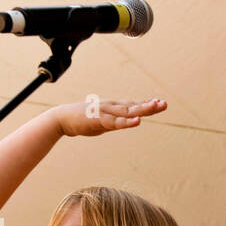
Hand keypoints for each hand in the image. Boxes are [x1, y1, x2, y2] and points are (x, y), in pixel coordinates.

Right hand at [52, 97, 166, 137]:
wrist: (61, 119)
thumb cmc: (82, 120)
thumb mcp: (103, 122)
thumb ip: (116, 121)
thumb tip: (127, 122)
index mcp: (112, 107)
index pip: (132, 105)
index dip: (146, 104)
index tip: (160, 103)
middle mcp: (111, 107)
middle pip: (133, 106)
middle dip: (149, 105)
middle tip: (164, 104)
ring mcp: (105, 112)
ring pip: (127, 111)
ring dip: (142, 109)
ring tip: (156, 107)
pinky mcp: (98, 120)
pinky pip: (115, 122)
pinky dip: (127, 122)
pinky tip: (138, 121)